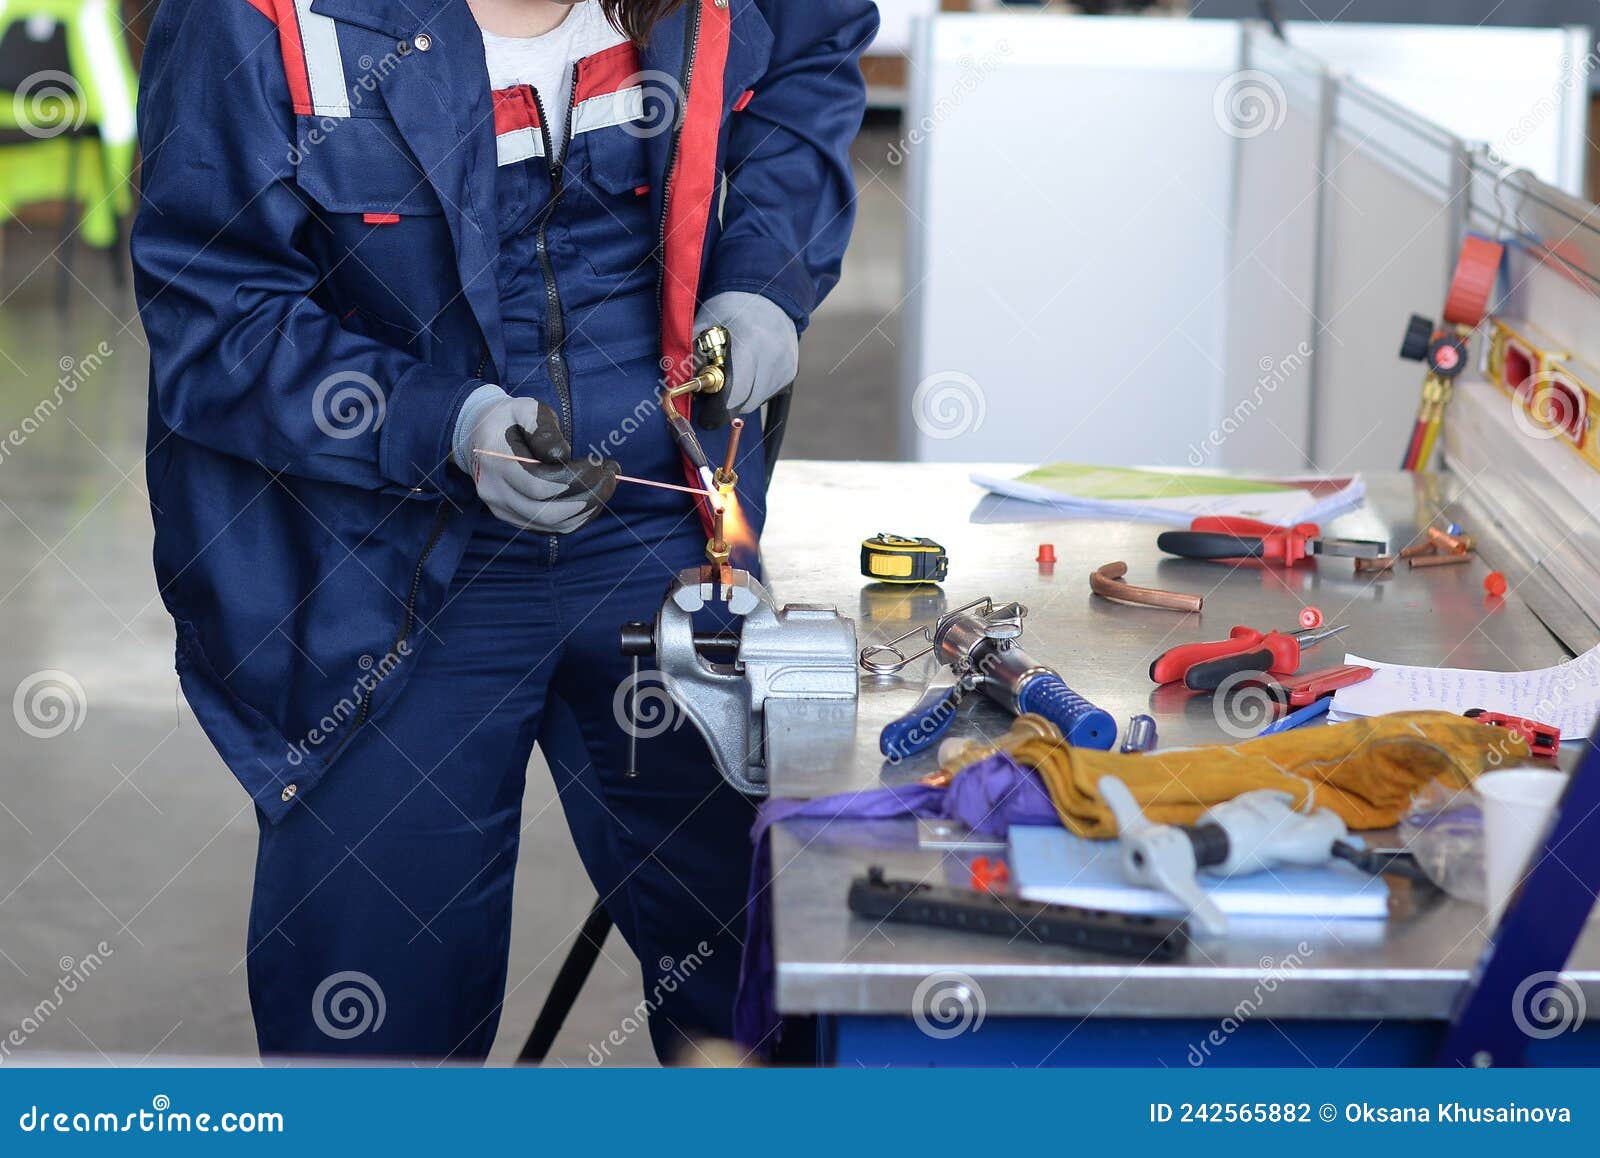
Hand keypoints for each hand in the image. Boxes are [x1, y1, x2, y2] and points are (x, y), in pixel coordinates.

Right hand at [452, 386, 618, 532]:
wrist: (480, 437)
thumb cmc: (508, 419)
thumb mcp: (525, 409)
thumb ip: (543, 428)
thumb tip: (562, 456)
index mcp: (497, 463)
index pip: (539, 485)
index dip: (575, 479)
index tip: (597, 461)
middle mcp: (496, 493)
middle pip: (548, 511)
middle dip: (589, 496)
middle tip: (611, 473)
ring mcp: (504, 511)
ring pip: (554, 525)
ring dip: (590, 509)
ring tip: (608, 483)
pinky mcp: (516, 519)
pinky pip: (553, 528)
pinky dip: (580, 517)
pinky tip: (594, 497)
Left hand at [693, 291, 797, 427]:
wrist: (768, 296)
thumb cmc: (732, 308)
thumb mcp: (706, 324)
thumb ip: (692, 354)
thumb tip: (682, 386)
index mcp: (750, 344)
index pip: (735, 393)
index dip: (716, 409)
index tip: (705, 415)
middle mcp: (773, 358)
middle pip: (745, 402)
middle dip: (726, 403)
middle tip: (714, 391)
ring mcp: (786, 366)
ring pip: (756, 401)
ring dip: (740, 397)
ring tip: (732, 376)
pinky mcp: (791, 373)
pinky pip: (767, 394)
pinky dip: (753, 390)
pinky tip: (748, 372)